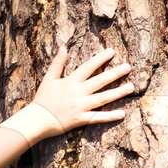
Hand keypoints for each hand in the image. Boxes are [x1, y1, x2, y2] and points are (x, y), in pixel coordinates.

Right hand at [21, 43, 135, 135]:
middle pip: (100, 81)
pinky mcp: (81, 119)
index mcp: (70, 82)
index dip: (101, 58)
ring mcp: (80, 106)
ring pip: (103, 98)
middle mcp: (78, 93)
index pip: (88, 67)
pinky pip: (98, 117)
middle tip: (129, 67)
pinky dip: (110, 116)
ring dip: (118, 92)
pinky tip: (122, 113)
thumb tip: (64, 47)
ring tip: (131, 87)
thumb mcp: (49, 78)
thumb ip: (58, 63)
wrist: (37, 119)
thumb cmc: (42, 98)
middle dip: (115, 73)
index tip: (112, 51)